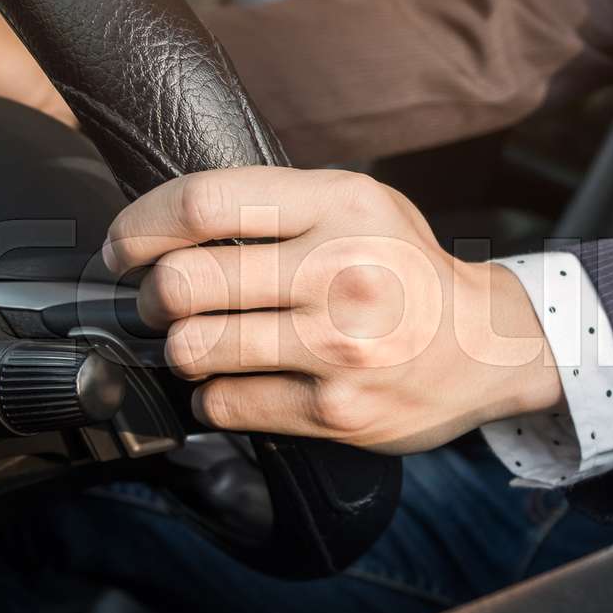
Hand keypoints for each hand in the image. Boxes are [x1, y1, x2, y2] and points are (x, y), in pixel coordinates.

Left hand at [104, 167, 565, 453]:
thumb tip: (165, 222)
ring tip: (202, 342)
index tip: (126, 249)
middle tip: (162, 303)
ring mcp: (339, 347)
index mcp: (342, 206)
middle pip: (183, 282)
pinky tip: (239, 382)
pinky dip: (215, 395)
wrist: (486, 347)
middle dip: (153, 297)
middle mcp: (341, 272)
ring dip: (182, 348)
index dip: (140, 227)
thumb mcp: (360, 206)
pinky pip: (225, 404)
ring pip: (195, 348)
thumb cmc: (404, 271)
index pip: (203, 204)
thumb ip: (278, 203)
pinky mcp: (336, 409)